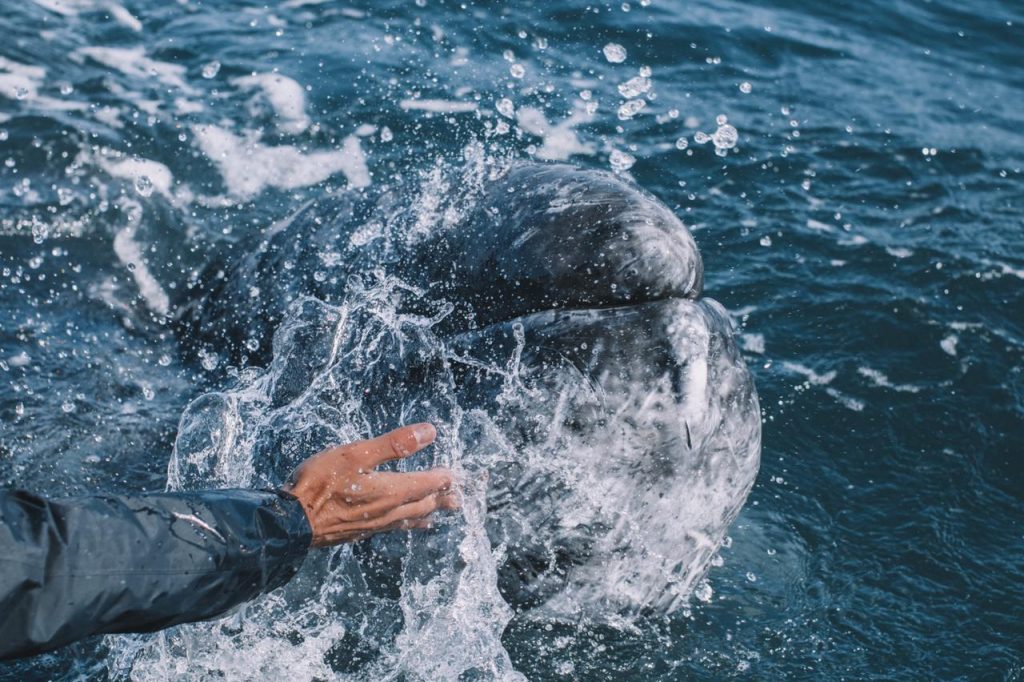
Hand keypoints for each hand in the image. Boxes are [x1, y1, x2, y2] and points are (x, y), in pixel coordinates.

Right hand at [282, 423, 457, 546]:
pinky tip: (408, 523)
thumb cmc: (320, 484)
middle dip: (444, 497)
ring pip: (412, 517)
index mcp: (392, 491)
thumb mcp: (356, 455)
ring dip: (430, 511)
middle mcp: (389, 511)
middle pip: (425, 504)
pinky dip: (410, 522)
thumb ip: (394, 444)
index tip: (458, 474)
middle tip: (461, 496)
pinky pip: (396, 527)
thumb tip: (430, 432)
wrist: (291, 523)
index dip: (445, 477)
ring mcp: (376, 525)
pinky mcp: (362, 532)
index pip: (428, 483)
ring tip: (443, 511)